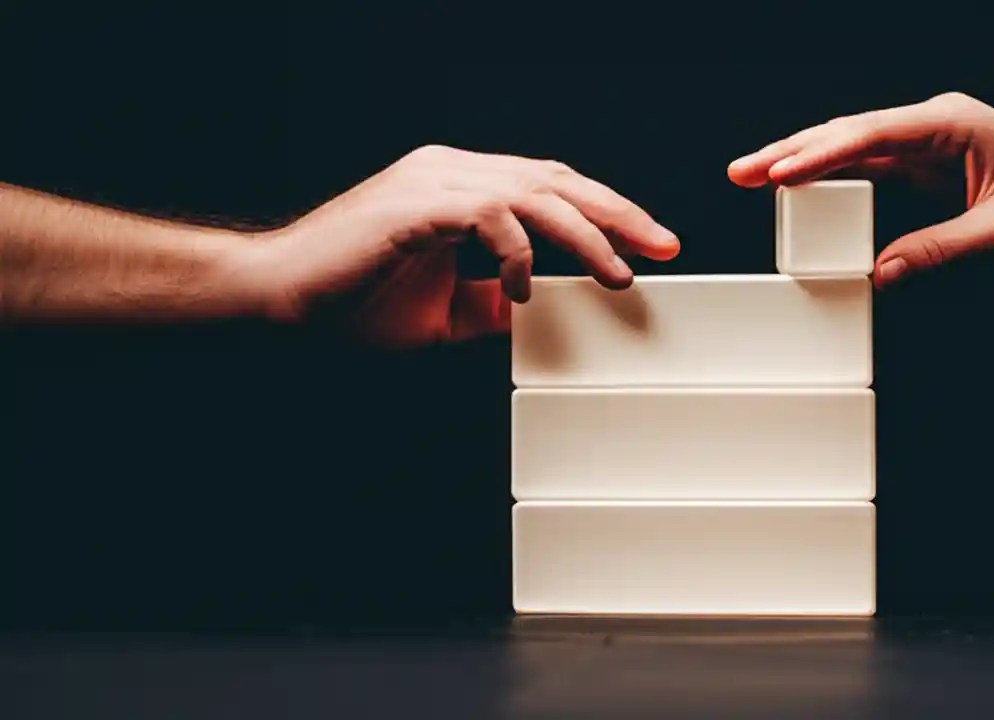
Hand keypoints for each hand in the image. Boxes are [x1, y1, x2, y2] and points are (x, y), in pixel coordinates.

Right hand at [241, 145, 679, 344]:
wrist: (282, 297)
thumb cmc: (356, 300)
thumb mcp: (449, 308)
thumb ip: (497, 301)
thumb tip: (548, 310)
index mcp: (461, 186)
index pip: (549, 186)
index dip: (603, 212)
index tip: (647, 243)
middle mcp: (452, 171)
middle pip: (556, 178)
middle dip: (617, 213)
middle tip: (662, 245)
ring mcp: (434, 182)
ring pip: (533, 191)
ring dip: (583, 234)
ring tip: (616, 272)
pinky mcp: (416, 205)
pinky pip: (490, 216)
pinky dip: (517, 251)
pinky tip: (524, 288)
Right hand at [728, 93, 993, 286]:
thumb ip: (941, 250)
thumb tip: (881, 272)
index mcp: (951, 123)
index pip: (870, 134)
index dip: (817, 154)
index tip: (778, 172)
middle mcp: (933, 124)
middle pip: (847, 132)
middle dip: (791, 152)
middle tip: (742, 171)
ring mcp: (927, 142)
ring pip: (850, 146)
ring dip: (803, 161)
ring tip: (756, 176)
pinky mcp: (926, 163)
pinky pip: (868, 166)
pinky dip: (831, 176)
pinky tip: (800, 187)